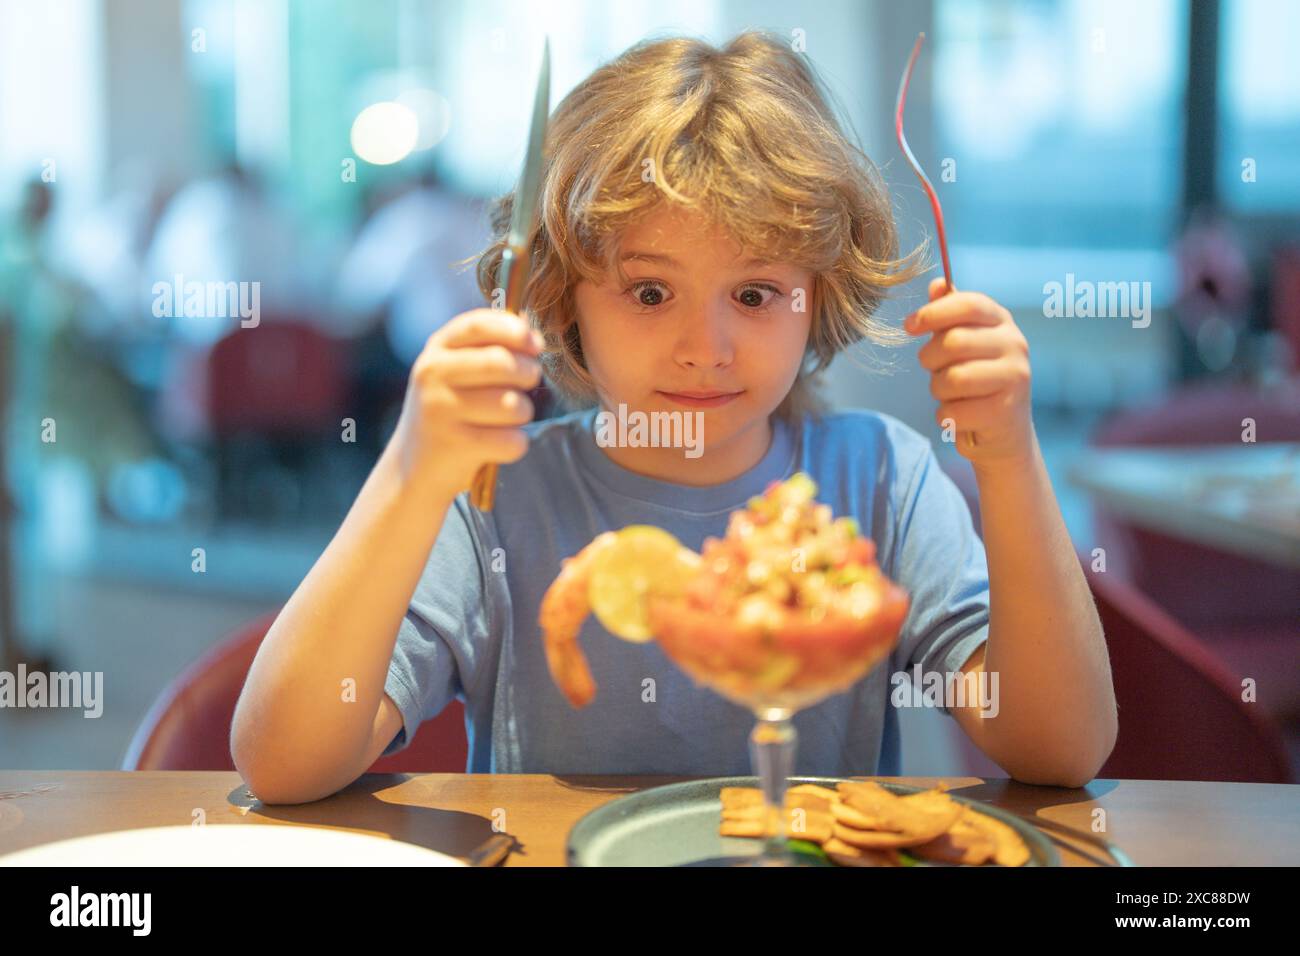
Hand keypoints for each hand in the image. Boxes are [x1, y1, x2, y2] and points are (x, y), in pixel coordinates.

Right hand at [390, 308, 544, 495]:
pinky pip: (512, 440)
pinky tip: (498, 444)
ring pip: (513, 404)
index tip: (535, 344)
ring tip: (507, 419)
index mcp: (437, 350)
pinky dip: (515, 444)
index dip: (515, 330)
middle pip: (502, 363)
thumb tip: (528, 327)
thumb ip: (489, 346)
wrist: (414, 466)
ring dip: (523, 413)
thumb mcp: (456, 369)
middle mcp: (433, 375)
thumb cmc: (450, 409)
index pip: (479, 325)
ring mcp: (441, 410)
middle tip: (528, 383)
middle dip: (528, 373)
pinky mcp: (455, 446)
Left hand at [905, 277, 1034, 465]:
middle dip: (930, 359)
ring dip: (938, 389)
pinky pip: (954, 410)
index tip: (909, 326)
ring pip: (952, 378)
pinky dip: (946, 415)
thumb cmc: (975, 380)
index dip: (933, 313)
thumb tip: (937, 284)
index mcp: (1002, 322)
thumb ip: (949, 315)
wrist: (1002, 433)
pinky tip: (960, 415)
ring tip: (949, 393)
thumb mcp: (963, 343)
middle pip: (953, 342)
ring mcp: (1014, 378)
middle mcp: (1015, 345)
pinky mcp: (1005, 411)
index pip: (968, 304)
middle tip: (933, 369)